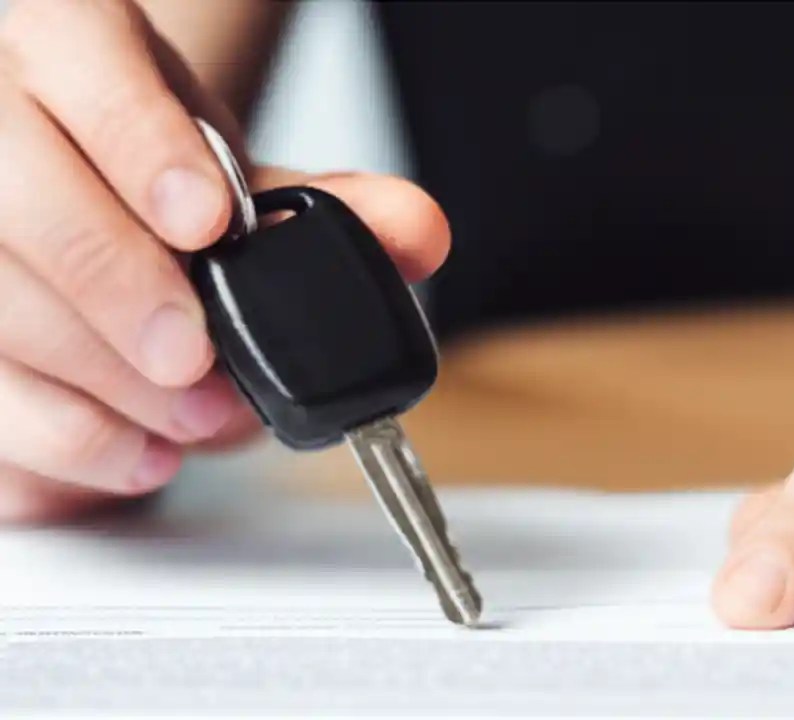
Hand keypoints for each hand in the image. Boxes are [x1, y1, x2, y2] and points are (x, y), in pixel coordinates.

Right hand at [0, 0, 449, 521]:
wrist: (80, 205)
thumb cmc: (149, 185)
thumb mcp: (237, 181)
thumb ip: (332, 204)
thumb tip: (418, 233)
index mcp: (65, 46)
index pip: (84, 63)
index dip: (145, 150)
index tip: (206, 222)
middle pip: (27, 204)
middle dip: (123, 293)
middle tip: (194, 359)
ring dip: (106, 384)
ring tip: (195, 418)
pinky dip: (67, 438)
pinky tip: (138, 453)